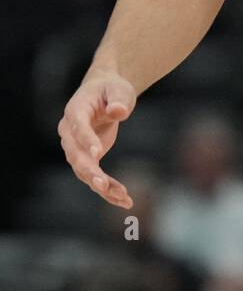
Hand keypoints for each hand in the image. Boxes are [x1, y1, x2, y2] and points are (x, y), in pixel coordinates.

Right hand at [57, 73, 136, 206]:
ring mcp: (76, 147)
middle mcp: (69, 132)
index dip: (86, 139)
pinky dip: (109, 190)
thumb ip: (118, 100)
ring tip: (123, 197)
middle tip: (103, 184)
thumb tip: (118, 111)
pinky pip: (95, 177)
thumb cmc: (112, 89)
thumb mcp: (119, 89)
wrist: (105, 94)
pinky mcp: (87, 159)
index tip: (98, 152)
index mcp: (75, 111)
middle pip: (75, 154)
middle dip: (89, 171)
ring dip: (102, 186)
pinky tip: (125, 201)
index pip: (77, 126)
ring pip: (84, 171)